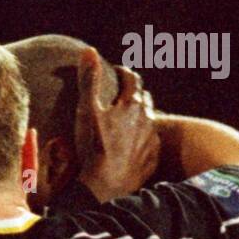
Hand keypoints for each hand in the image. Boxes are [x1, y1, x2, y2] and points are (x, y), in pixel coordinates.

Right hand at [74, 50, 159, 202]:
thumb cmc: (94, 147)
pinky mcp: (151, 161)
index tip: (116, 72)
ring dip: (139, 119)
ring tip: (126, 124)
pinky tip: (133, 147)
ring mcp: (151, 141)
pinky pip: (150, 145)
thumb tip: (89, 51)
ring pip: (149, 122)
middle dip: (134, 95)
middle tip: (122, 97)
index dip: (123, 73)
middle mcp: (146, 119)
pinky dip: (142, 142)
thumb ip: (89, 80)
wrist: (104, 186)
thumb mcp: (87, 110)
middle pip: (144, 99)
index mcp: (131, 104)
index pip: (131, 79)